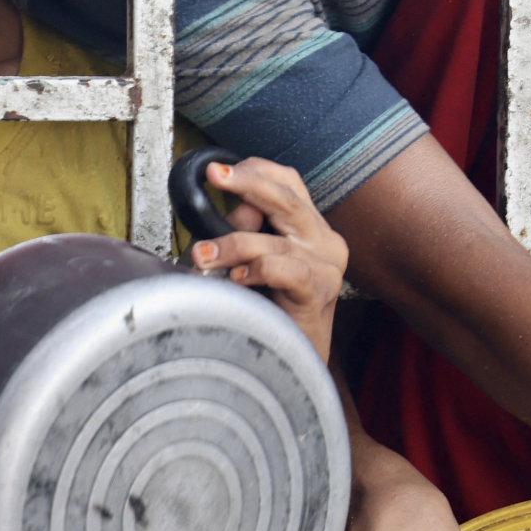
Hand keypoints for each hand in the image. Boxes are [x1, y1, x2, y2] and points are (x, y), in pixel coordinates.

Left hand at [189, 156, 345, 358]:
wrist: (299, 360)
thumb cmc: (275, 310)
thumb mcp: (258, 261)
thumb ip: (249, 231)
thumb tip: (231, 212)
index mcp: (312, 228)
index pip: (289, 183)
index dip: (255, 171)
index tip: (217, 170)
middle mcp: (325, 242)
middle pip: (288, 199)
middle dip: (248, 184)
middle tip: (215, 177)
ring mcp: (327, 268)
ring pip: (277, 241)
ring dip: (233, 244)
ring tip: (203, 255)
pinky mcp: (319, 293)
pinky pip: (286, 271)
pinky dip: (257, 270)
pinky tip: (237, 279)